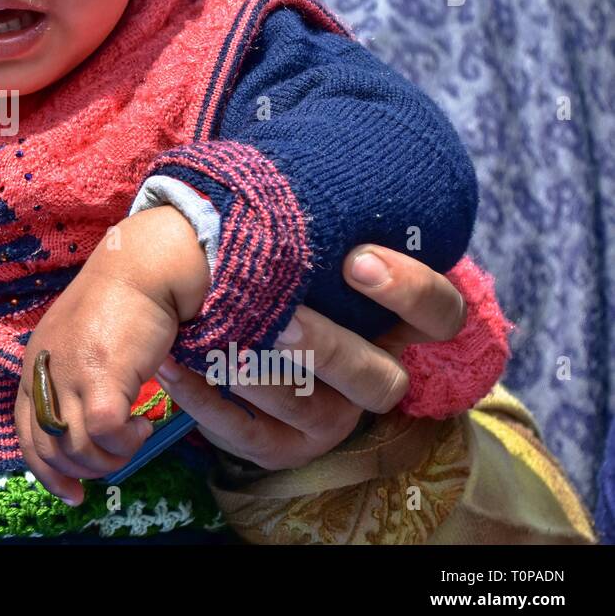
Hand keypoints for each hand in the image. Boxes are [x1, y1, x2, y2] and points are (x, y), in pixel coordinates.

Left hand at [14, 207, 209, 504]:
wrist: (141, 269)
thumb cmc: (119, 302)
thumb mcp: (79, 341)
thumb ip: (72, 376)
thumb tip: (87, 421)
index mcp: (35, 366)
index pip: (27, 434)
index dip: (46, 471)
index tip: (71, 492)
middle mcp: (45, 373)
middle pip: (50, 448)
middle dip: (82, 471)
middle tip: (113, 462)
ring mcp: (71, 375)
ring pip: (77, 448)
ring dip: (110, 457)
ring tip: (133, 435)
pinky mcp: (102, 376)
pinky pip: (106, 433)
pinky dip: (126, 440)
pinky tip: (143, 423)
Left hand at [153, 244, 466, 470]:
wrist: (219, 320)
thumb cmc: (265, 266)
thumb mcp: (295, 241)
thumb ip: (310, 219)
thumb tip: (282, 168)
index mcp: (393, 323)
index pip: (440, 315)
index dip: (409, 292)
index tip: (355, 259)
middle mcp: (373, 377)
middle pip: (380, 379)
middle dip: (327, 347)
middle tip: (279, 318)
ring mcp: (331, 420)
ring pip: (313, 411)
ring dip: (259, 373)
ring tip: (209, 335)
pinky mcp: (282, 448)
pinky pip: (250, 434)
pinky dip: (207, 400)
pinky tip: (174, 364)